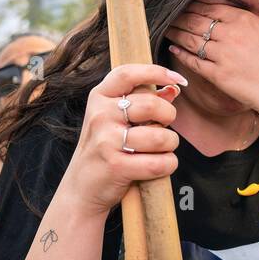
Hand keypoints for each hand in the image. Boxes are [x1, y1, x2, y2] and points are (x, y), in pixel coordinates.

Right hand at [60, 63, 186, 217]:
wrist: (81, 187)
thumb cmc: (103, 148)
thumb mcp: (113, 118)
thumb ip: (141, 101)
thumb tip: (173, 89)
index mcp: (99, 97)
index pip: (128, 73)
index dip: (156, 72)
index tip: (177, 80)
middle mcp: (100, 115)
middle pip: (152, 105)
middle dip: (168, 116)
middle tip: (163, 126)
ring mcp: (106, 141)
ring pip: (160, 136)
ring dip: (169, 144)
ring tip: (160, 149)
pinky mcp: (116, 166)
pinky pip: (159, 162)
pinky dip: (168, 164)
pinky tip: (160, 164)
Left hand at [164, 0, 258, 119]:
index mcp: (244, 19)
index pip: (212, 6)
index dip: (196, 3)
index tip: (186, 1)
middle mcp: (229, 34)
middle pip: (196, 20)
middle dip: (181, 15)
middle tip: (168, 12)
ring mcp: (221, 55)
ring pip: (191, 39)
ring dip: (176, 32)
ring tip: (166, 27)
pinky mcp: (217, 75)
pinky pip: (193, 61)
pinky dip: (181, 53)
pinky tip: (173, 48)